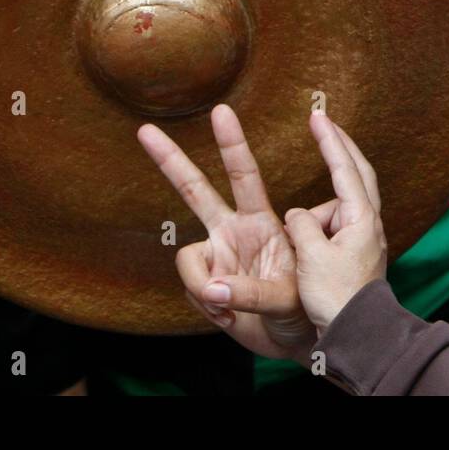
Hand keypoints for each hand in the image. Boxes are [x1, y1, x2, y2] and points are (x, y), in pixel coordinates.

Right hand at [138, 104, 318, 360]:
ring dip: (203, 287)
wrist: (294, 339)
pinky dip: (208, 306)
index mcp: (262, 222)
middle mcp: (233, 232)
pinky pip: (191, 288)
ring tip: (232, 308)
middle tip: (144, 130)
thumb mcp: (289, 296)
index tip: (221, 110)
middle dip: (170, 160)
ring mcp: (216, 257)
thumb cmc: (304, 308)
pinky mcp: (204, 283)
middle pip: (194, 190)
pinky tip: (229, 315)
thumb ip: (252, 292)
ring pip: (185, 258)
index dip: (232, 144)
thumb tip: (210, 289)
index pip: (245, 176)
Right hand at [283, 110, 387, 331]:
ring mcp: (365, 236)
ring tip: (307, 227)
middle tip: (324, 123)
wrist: (359, 333)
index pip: (346, 169)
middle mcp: (368, 222)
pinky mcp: (357, 251)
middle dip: (340, 147)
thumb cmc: (337, 297)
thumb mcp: (312, 258)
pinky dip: (321, 220)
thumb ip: (302, 227)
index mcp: (361, 218)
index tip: (318, 116)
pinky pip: (337, 223)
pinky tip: (308, 238)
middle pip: (357, 173)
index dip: (330, 141)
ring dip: (323, 202)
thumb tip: (296, 214)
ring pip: (343, 203)